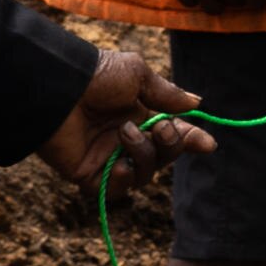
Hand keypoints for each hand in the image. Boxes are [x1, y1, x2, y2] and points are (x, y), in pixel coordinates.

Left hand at [38, 51, 209, 190]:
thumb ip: (167, 93)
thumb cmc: (96, 75)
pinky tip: (117, 163)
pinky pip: (116, 190)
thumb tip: (197, 102)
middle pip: (163, 157)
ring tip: (125, 134)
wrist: (58, 88)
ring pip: (144, 174)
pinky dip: (122, 179)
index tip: (207, 144)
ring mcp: (107, 157)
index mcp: (138, 114)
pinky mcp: (89, 175)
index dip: (190, 140)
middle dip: (170, 145)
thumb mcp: (137, 75)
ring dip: (143, 155)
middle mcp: (125, 138)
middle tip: (160, 128)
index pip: (172, 133)